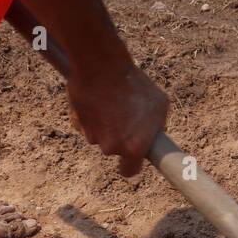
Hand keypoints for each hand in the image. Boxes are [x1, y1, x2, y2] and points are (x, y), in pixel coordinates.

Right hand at [66, 61, 167, 177]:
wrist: (103, 66)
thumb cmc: (135, 85)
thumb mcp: (160, 105)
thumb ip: (157, 126)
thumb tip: (154, 134)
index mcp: (132, 149)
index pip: (129, 171)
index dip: (130, 164)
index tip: (131, 157)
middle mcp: (111, 147)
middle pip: (113, 149)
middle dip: (118, 136)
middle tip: (124, 115)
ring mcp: (92, 136)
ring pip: (99, 135)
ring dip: (104, 124)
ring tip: (111, 101)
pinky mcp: (77, 123)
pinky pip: (86, 123)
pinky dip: (90, 114)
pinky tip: (97, 98)